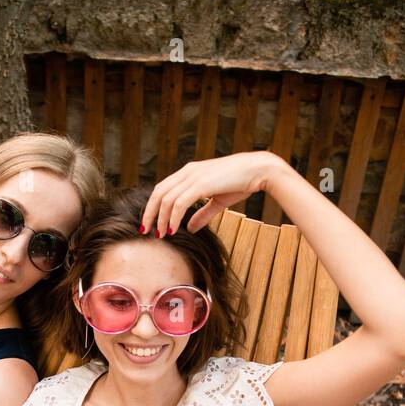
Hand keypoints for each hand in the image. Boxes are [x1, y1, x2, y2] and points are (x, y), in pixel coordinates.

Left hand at [141, 151, 286, 237]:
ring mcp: (193, 176)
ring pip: (166, 199)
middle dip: (150, 213)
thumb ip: (202, 214)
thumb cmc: (241, 183)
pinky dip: (173, 218)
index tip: (150, 223)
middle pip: (158, 193)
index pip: (162, 188)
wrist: (258, 170)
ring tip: (160, 235)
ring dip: (161, 219)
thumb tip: (190, 228)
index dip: (153, 206)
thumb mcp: (217, 201)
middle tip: (145, 231)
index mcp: (189, 172)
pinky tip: (173, 230)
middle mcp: (187, 172)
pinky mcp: (201, 184)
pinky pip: (179, 204)